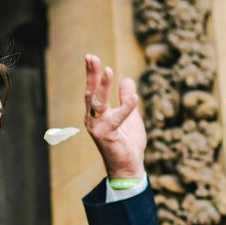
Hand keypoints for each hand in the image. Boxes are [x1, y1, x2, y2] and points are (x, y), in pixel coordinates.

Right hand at [83, 53, 146, 178]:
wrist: (129, 167)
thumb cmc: (128, 143)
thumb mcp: (131, 116)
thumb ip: (127, 99)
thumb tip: (127, 79)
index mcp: (97, 114)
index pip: (93, 90)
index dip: (92, 74)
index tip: (90, 57)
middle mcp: (93, 119)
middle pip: (91, 93)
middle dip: (91, 75)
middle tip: (91, 57)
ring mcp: (97, 128)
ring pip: (98, 103)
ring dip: (103, 86)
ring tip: (109, 70)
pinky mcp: (106, 136)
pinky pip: (117, 119)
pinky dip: (126, 108)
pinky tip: (134, 98)